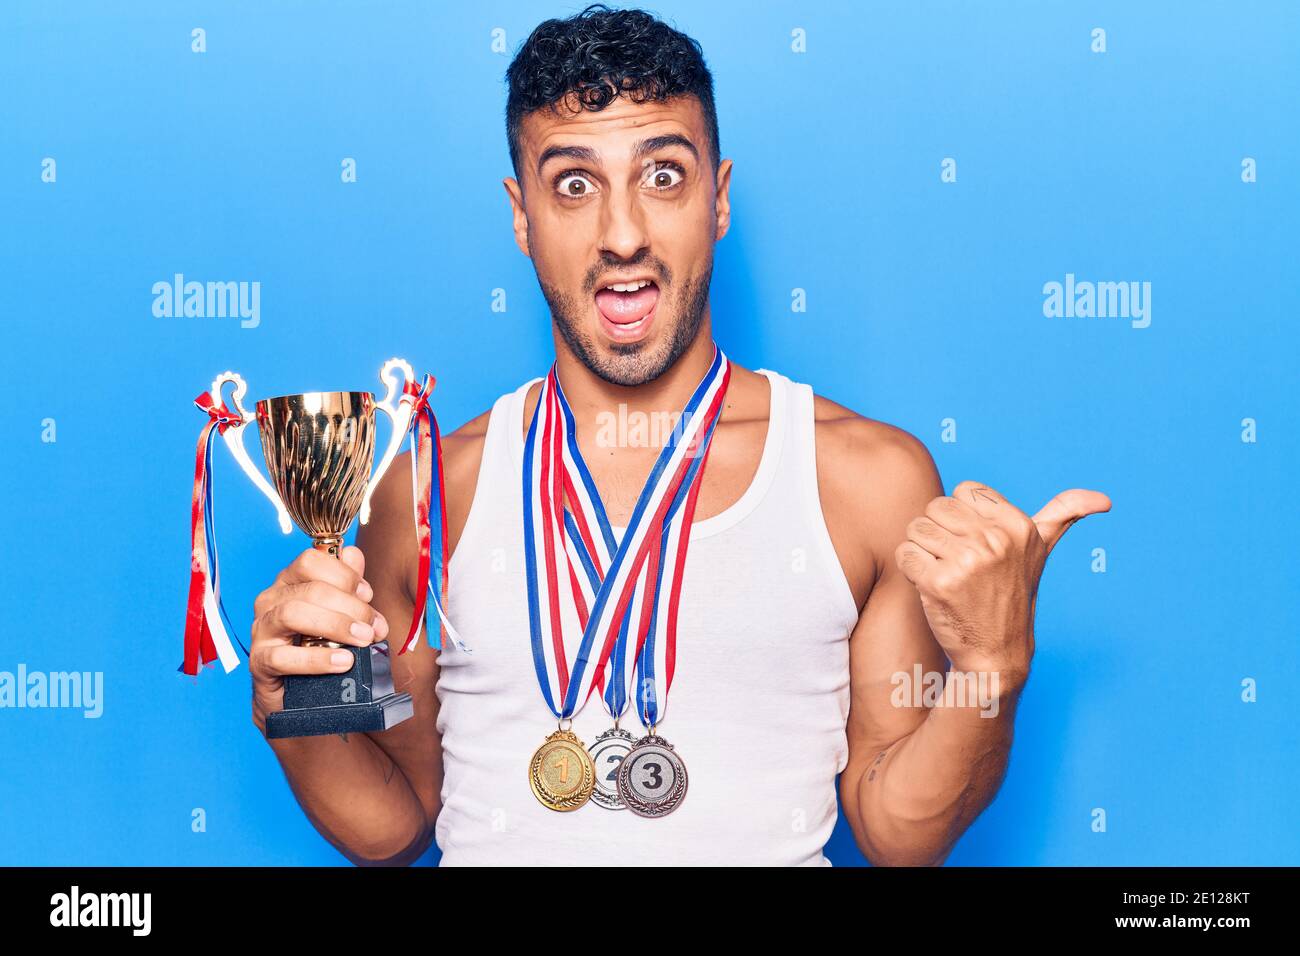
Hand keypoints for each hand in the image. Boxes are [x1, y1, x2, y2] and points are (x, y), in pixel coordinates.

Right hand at [249, 545, 389, 735]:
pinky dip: (318, 659)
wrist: (294, 694)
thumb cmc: (316, 646)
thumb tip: (353, 554)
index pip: (310, 561)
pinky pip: (284, 657)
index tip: (367, 594)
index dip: (344, 575)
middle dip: (351, 606)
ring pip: (293, 614)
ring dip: (335, 625)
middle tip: (373, 627)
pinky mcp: (259, 662)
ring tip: (362, 640)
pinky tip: (343, 662)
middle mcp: (271, 601)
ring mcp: (262, 630)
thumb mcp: (337, 612)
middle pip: (311, 589)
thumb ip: (345, 583)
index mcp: (289, 582)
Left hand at [894, 482, 1110, 689]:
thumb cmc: (1013, 596)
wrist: (996, 654)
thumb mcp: (1040, 551)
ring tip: (946, 574)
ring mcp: (967, 561)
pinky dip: (910, 569)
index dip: (963, 517)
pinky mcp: (939, 582)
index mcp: (1018, 525)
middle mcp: (995, 540)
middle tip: (958, 563)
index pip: (964, 490)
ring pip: (916, 529)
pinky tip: (932, 587)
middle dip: (939, 533)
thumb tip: (1103, 499)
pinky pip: (904, 553)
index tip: (977, 544)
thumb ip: (1064, 515)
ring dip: (923, 552)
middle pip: (936, 507)